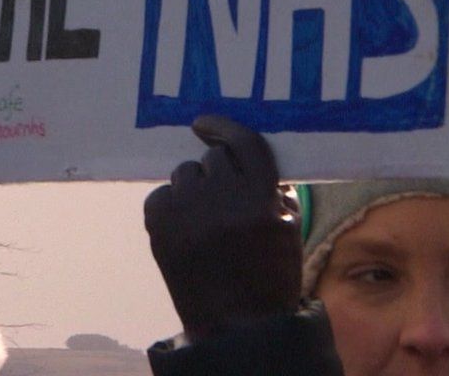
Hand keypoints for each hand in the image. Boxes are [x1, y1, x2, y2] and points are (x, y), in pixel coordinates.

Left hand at [144, 115, 300, 341]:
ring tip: (205, 221)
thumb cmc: (268, 276)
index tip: (205, 124)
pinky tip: (186, 230)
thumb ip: (271, 189)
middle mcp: (222, 199)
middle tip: (223, 200)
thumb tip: (243, 155)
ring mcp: (187, 212)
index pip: (243, 143)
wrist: (237, 325)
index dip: (224, 127)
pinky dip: (171, 207)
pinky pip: (161, 195)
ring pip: (184, 174)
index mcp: (261, 198)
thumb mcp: (288, 228)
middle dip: (219, 174)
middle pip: (213, 159)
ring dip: (195, 189)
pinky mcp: (159, 226)